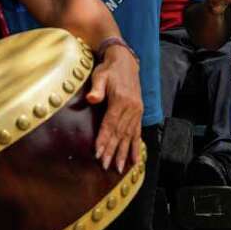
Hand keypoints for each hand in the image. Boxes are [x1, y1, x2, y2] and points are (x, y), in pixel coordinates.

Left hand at [85, 43, 142, 171]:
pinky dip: (135, 147)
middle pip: (120, 133)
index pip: (110, 124)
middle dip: (112, 151)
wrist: (125, 62)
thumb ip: (97, 88)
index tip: (98, 153)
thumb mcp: (101, 75)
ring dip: (124, 153)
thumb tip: (92, 99)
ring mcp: (136, 111)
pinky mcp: (138, 113)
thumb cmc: (109, 70)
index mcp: (121, 100)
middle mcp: (131, 108)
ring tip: (119, 167)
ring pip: (129, 136)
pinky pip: (137, 133)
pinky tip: (134, 160)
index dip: (104, 139)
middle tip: (106, 166)